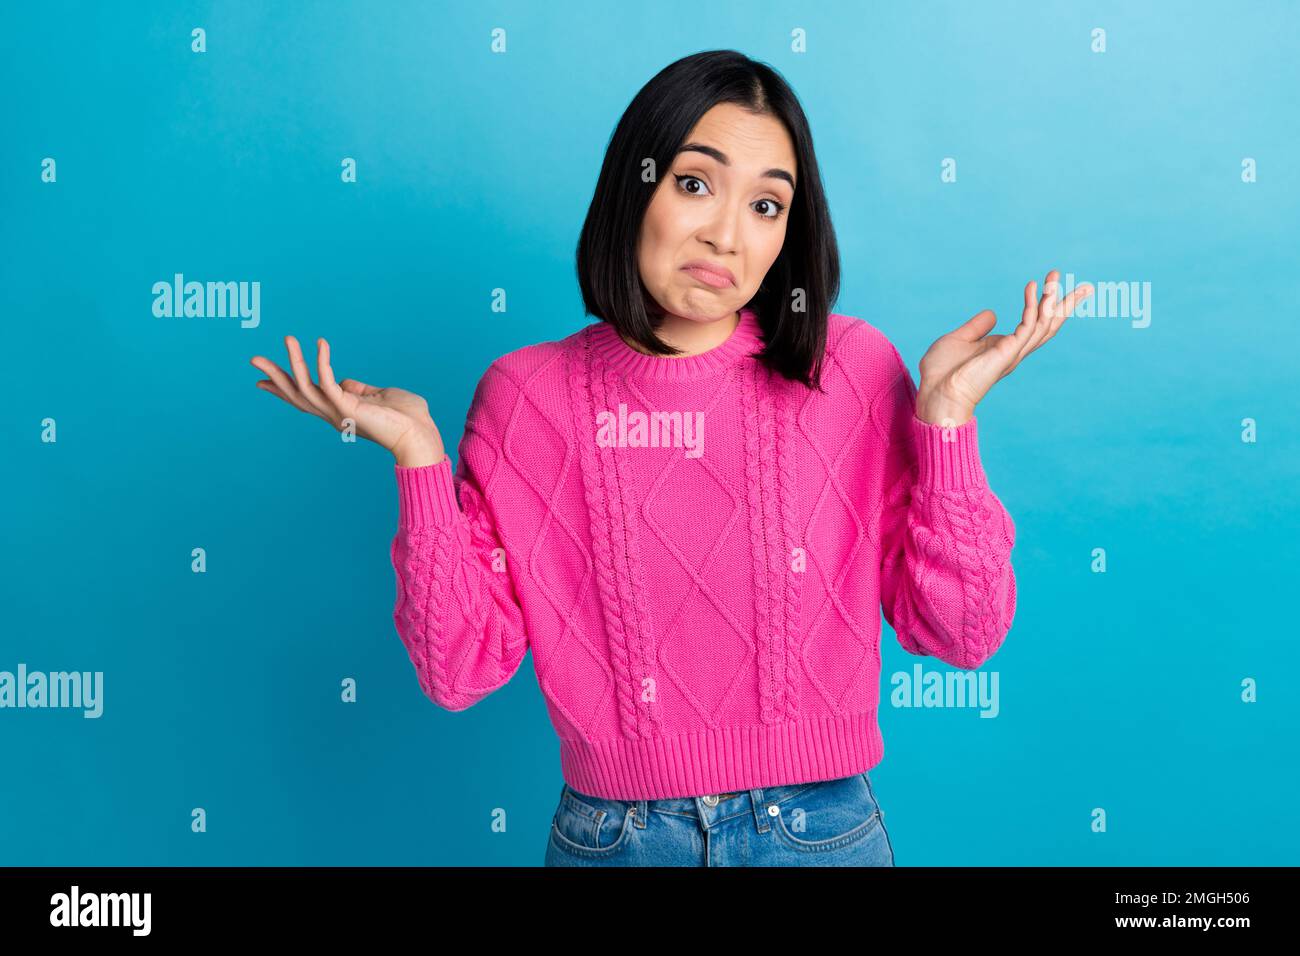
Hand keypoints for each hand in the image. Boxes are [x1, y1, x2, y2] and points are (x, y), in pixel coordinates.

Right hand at [250, 336, 446, 465]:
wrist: (421, 434)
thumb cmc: (407, 417)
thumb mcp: (377, 396)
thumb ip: (358, 389)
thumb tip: (344, 381)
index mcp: (339, 411)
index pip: (305, 398)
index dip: (283, 389)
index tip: (261, 380)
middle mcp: (334, 414)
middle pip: (296, 394)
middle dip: (275, 377)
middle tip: (253, 360)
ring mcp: (339, 412)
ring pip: (305, 387)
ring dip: (294, 362)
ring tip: (288, 338)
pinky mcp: (348, 407)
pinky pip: (328, 380)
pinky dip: (323, 361)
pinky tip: (321, 342)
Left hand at [914, 268, 1093, 425]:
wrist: (936, 393)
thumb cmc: (942, 372)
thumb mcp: (959, 340)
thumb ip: (977, 327)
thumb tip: (992, 313)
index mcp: (1005, 349)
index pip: (1035, 326)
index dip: (1048, 307)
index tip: (1056, 286)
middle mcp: (1014, 351)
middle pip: (1049, 326)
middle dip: (1066, 306)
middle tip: (1087, 288)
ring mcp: (1013, 352)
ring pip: (1043, 323)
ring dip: (1051, 299)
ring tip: (1053, 275)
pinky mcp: (1008, 352)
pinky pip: (1027, 325)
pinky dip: (1032, 305)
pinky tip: (1031, 287)